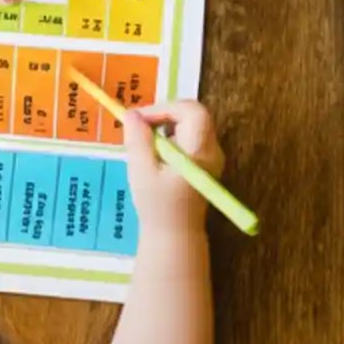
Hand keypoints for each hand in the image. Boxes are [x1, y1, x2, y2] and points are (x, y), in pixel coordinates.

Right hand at [122, 101, 224, 234]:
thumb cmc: (158, 207)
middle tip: (139, 127)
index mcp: (200, 152)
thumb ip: (138, 141)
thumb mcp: (142, 172)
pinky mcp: (204, 163)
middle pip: (193, 114)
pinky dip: (170, 137)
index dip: (165, 108)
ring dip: (166, 125)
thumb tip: (132, 114)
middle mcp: (212, 150)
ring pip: (190, 124)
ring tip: (144, 142)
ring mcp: (211, 156)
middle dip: (164, 114)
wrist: (175, 235)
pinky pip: (189, 137)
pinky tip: (155, 153)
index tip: (140, 120)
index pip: (192, 111)